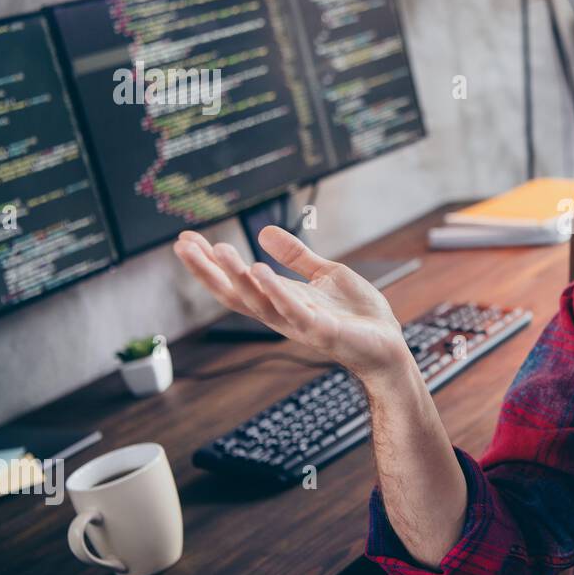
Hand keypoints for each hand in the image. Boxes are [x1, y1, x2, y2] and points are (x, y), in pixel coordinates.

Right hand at [172, 226, 407, 379]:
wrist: (389, 343)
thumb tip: (264, 231)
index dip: (210, 264)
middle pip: (237, 294)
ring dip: (238, 277)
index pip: (237, 282)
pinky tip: (261, 272)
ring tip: (219, 251)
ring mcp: (302, 324)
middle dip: (210, 271)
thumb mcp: (325, 274)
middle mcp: (284, 314)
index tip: (185, 240)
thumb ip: (296, 256)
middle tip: (184, 246)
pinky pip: (296, 312)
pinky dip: (277, 293)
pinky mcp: (325, 331)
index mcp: (281, 300)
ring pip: (261, 303)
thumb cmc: (357, 315)